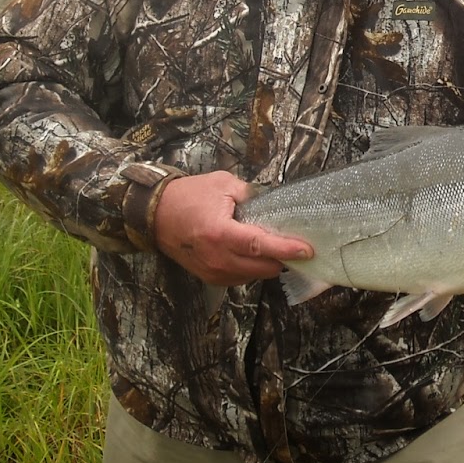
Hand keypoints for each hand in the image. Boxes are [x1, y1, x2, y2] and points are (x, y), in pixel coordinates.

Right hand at [153, 172, 312, 285]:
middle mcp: (217, 258)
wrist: (156, 215)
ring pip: (254, 276)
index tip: (307, 250)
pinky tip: (252, 253)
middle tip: (294, 243)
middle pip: (262, 267)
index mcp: (220, 233)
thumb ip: (251, 195)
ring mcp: (213, 271)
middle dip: (282, 257)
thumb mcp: (222, 184)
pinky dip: (251, 268)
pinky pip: (240, 278)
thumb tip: (274, 205)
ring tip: (271, 245)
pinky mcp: (210, 278)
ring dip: (267, 264)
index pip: (260, 245)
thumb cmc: (189, 196)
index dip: (286, 249)